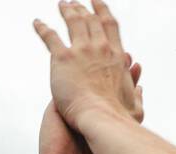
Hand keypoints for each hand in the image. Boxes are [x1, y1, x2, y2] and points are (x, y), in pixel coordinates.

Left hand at [34, 1, 142, 134]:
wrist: (101, 120)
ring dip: (67, 11)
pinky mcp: (63, 59)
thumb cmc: (118, 120)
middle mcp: (101, 48)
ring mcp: (82, 51)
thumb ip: (137, 96)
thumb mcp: (135, 107)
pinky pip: (50, 37)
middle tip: (76, 4)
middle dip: (83, 9)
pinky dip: (42, 28)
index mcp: (117, 57)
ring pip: (73, 22)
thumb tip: (139, 89)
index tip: (96, 4)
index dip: (102, 11)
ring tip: (62, 5)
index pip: (110, 26)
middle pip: (91, 20)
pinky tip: (36, 22)